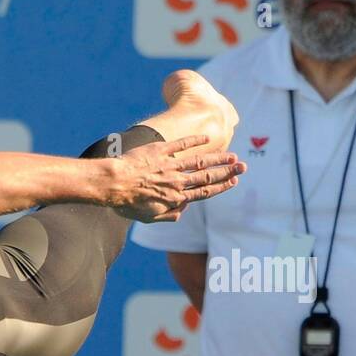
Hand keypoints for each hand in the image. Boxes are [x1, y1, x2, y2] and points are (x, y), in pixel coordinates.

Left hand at [106, 136, 245, 222]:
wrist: (112, 184)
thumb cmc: (126, 203)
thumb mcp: (147, 217)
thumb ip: (167, 215)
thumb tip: (182, 212)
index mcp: (175, 197)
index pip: (204, 193)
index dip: (221, 188)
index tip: (233, 182)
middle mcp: (177, 181)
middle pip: (207, 176)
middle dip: (227, 172)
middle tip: (243, 167)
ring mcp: (169, 165)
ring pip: (199, 160)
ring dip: (217, 158)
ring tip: (232, 155)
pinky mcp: (160, 150)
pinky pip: (181, 144)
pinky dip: (194, 140)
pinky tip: (206, 138)